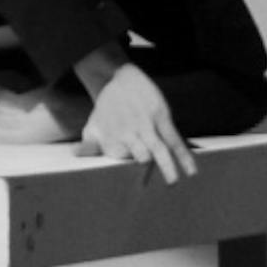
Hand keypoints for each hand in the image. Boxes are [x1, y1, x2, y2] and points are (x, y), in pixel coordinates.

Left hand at [75, 63, 195, 182]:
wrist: (118, 78)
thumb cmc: (106, 110)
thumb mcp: (92, 127)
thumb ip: (89, 146)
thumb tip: (74, 154)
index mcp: (113, 139)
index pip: (120, 162)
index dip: (126, 173)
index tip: (131, 188)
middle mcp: (130, 133)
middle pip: (140, 155)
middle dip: (145, 166)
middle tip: (151, 184)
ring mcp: (147, 124)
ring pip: (159, 148)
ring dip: (166, 166)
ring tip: (172, 183)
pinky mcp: (161, 117)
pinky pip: (175, 139)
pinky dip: (184, 155)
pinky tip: (191, 169)